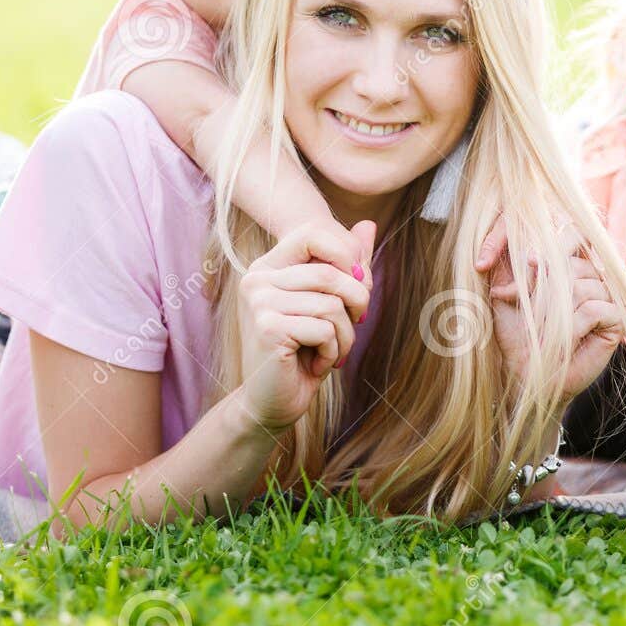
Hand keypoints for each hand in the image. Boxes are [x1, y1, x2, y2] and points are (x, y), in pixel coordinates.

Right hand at [236, 225, 370, 431]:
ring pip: (331, 304)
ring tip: (333, 351)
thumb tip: (368, 224)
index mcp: (268, 265)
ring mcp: (258, 303)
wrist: (274, 401)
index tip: (358, 286)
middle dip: (357, 302)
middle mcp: (257, 278)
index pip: (314, 231)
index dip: (348, 256)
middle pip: (331, 272)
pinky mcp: (267, 329)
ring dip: (346, 335)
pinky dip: (332, 352)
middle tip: (355, 324)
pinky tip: (316, 365)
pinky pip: (324, 330)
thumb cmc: (305, 350)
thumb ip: (347, 264)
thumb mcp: (330, 302)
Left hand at [479, 217, 623, 401]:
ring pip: (582, 286)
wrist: (528, 374)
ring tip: (545, 336)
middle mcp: (593, 275)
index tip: (527, 262)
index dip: (552, 244)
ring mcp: (607, 296)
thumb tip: (530, 254)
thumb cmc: (517, 334)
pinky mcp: (617, 320)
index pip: (572, 233)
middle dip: (544, 290)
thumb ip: (516, 267)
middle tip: (529, 315)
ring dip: (556, 316)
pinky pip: (594, 309)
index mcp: (570, 262)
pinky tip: (565, 344)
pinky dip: (573, 328)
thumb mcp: (508, 295)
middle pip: (572, 264)